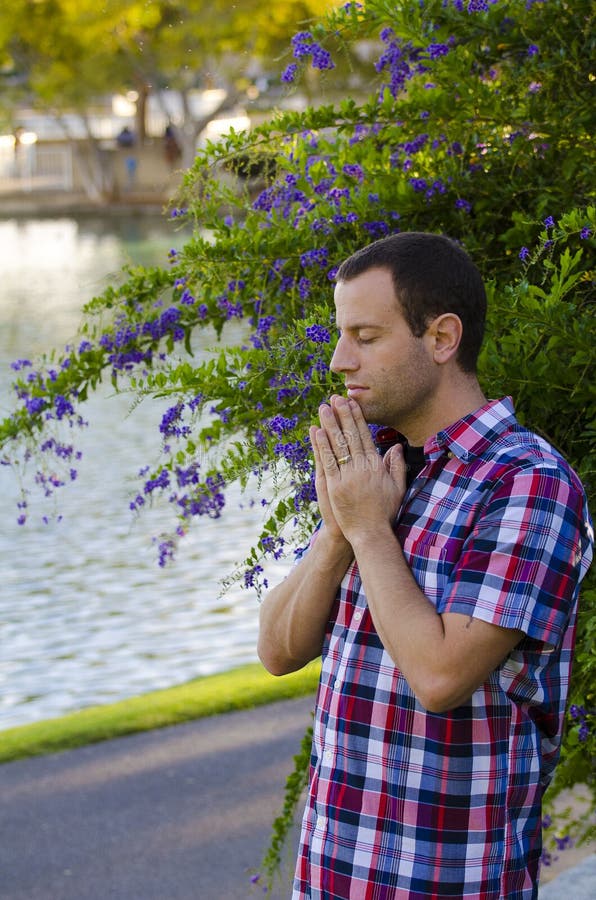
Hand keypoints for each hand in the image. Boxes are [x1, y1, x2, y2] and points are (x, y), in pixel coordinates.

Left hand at [311, 395, 405, 543]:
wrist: (370, 534)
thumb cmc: (385, 512)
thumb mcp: (397, 488)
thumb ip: (397, 466)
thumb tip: (397, 446)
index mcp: (376, 466)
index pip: (365, 436)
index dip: (358, 418)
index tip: (352, 403)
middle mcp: (362, 468)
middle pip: (350, 436)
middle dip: (343, 415)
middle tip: (336, 398)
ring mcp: (347, 477)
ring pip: (337, 445)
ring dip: (330, 424)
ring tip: (324, 408)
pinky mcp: (334, 486)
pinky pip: (327, 461)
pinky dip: (322, 445)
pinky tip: (317, 431)